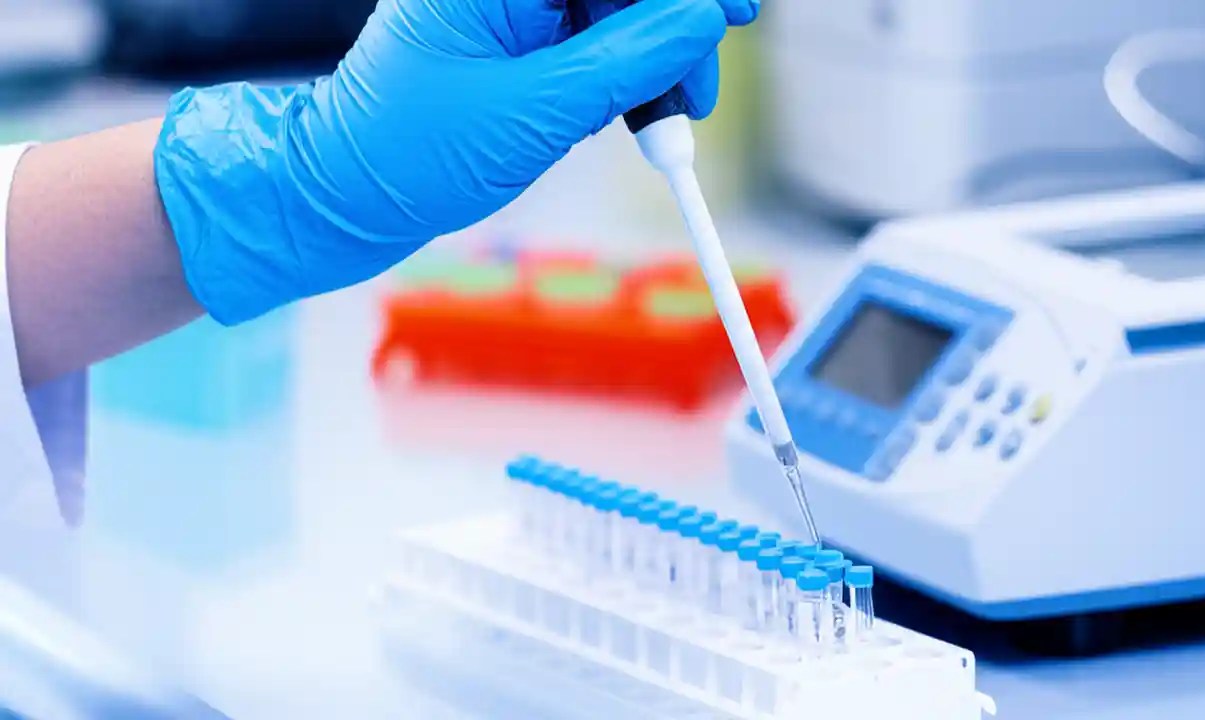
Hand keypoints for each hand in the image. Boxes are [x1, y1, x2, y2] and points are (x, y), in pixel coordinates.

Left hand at [156, 0, 758, 324]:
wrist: (345, 195)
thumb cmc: (411, 153)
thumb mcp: (535, 112)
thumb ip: (629, 60)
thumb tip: (703, 16)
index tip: (736, 12)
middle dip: (671, 29)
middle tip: (694, 97)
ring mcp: (510, 3)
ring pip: (617, 9)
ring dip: (653, 61)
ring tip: (659, 124)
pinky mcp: (517, 33)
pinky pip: (594, 36)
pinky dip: (621, 75)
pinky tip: (621, 114)